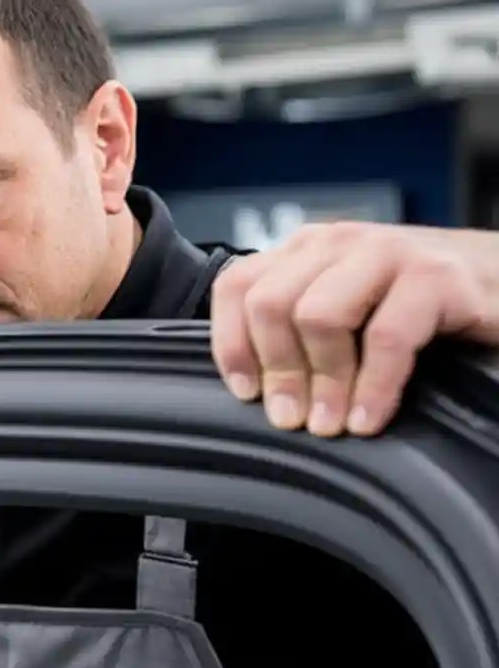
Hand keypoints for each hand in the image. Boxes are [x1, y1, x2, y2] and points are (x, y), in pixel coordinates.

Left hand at [210, 221, 498, 437]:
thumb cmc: (417, 307)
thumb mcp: (346, 310)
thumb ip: (297, 329)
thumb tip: (254, 388)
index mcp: (306, 249)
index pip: (237, 286)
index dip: (232, 343)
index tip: (246, 394)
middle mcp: (339, 243)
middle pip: (271, 304)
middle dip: (278, 370)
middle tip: (292, 419)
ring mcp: (387, 253)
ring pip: (318, 316)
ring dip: (323, 381)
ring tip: (331, 424)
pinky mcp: (436, 277)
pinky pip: (385, 339)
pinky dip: (373, 388)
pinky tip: (369, 420)